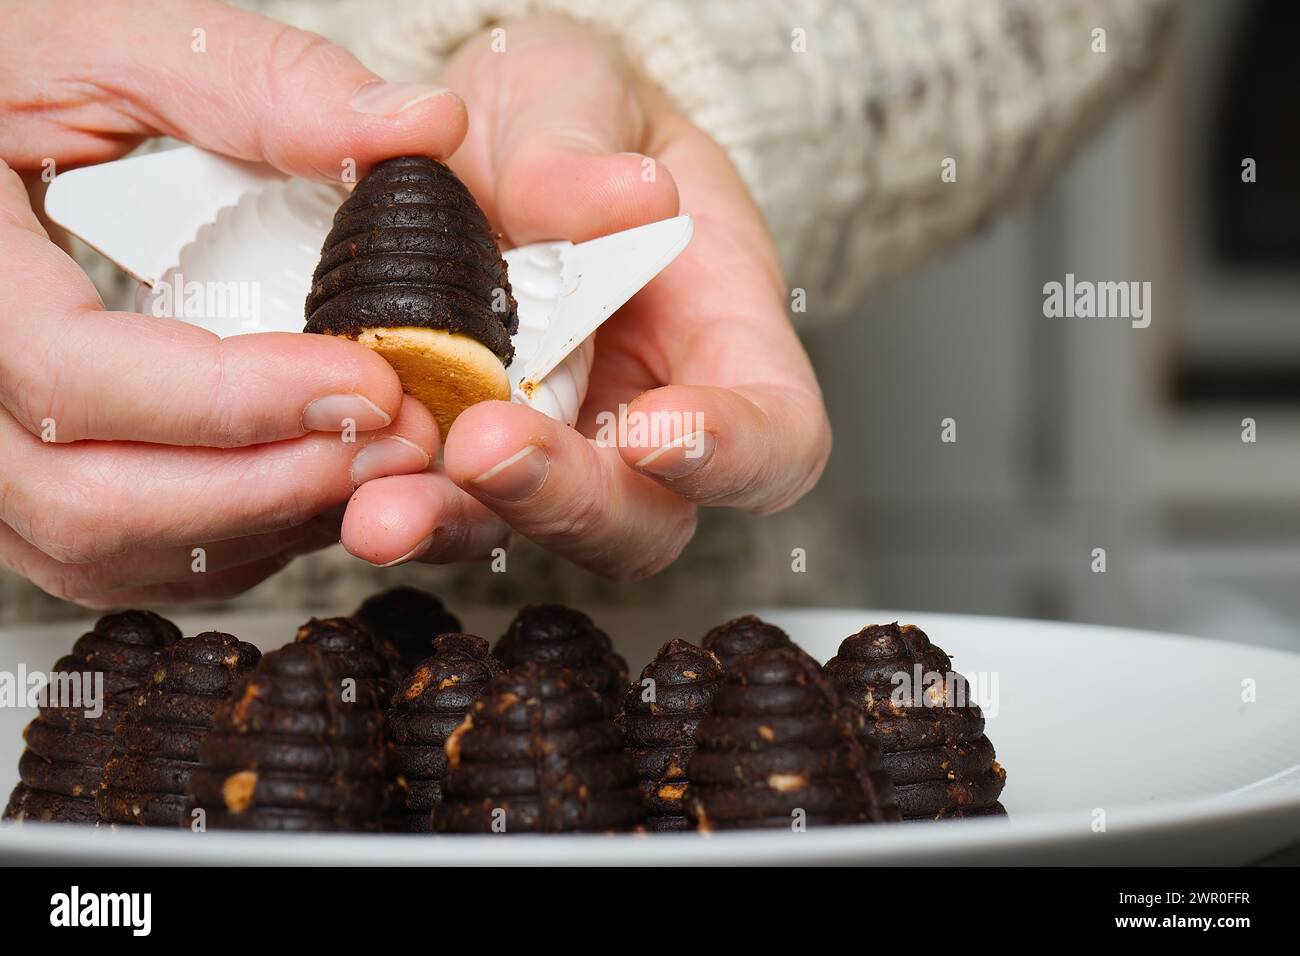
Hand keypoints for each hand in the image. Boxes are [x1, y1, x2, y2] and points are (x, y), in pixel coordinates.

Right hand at [0, 0, 467, 605]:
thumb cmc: (1, 82)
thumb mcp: (104, 45)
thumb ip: (255, 85)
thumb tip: (419, 127)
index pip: (75, 377)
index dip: (233, 399)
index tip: (368, 381)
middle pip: (94, 501)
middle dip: (268, 485)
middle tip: (395, 440)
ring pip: (110, 550)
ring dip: (262, 521)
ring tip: (376, 461)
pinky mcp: (24, 488)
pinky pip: (122, 558)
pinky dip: (232, 538)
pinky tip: (313, 481)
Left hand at [341, 14, 830, 579]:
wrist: (485, 142)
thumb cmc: (568, 117)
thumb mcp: (578, 93)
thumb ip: (586, 147)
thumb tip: (626, 197)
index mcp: (723, 343)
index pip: (777, 437)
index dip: (735, 455)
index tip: (657, 428)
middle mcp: (646, 423)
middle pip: (645, 518)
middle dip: (567, 498)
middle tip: (486, 449)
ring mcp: (554, 448)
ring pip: (530, 530)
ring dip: (459, 524)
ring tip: (382, 510)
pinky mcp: (465, 454)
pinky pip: (439, 498)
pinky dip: (396, 496)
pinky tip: (341, 475)